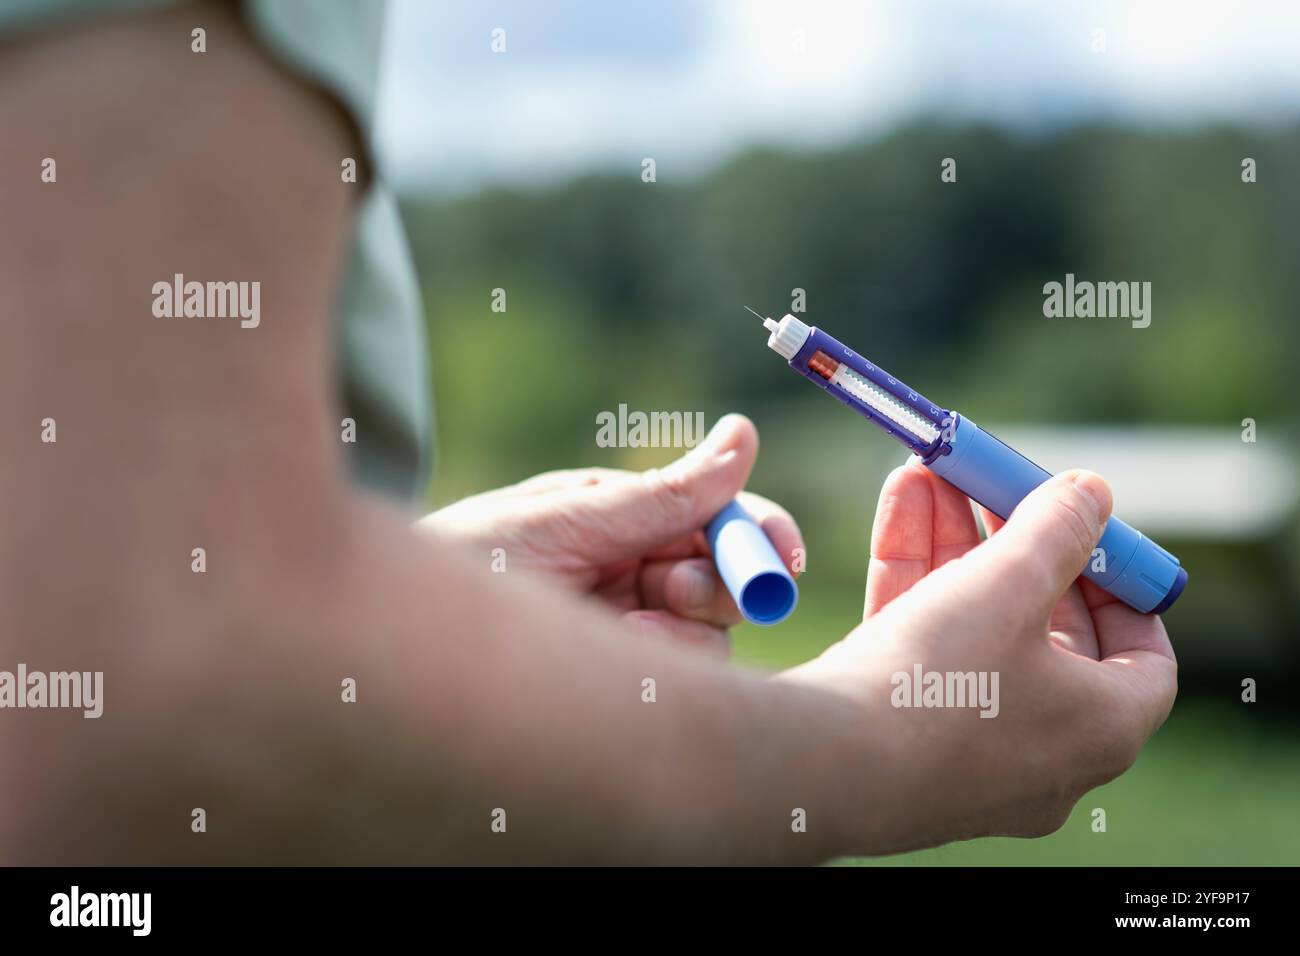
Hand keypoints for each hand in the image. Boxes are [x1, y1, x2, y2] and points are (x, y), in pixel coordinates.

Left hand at [419, 415, 802, 655]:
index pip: (716, 518)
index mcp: (621, 516)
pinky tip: (611, 657)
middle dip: (716, 583)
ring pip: (709, 635)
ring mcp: (626, 629)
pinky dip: (659, 666)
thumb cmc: (468, 564)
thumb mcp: (567, 522)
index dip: (756, 534)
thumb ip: (663, 495)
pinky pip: (678, 678)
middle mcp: (633, 571)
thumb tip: (744, 436)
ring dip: (679, 630)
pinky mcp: (618, 679)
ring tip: (618, 625)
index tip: (781, 557)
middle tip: (670, 589)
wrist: (399, 646)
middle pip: (724, 578)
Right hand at [785, 459, 1176, 852]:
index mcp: (1100, 729)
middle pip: (1046, 630)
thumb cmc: (940, 685)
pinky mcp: (902, 741)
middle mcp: (1044, 752)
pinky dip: (914, 580)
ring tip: (932, 471)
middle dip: (1018, 545)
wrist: (824, 766)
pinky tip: (897, 501)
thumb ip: (1057, 529)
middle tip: (999, 487)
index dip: (1124, 589)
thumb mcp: (1010, 584)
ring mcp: (968, 751)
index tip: (1092, 537)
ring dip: (955, 546)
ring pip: (974, 631)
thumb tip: (1093, 491)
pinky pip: (923, 650)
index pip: (1143, 661)